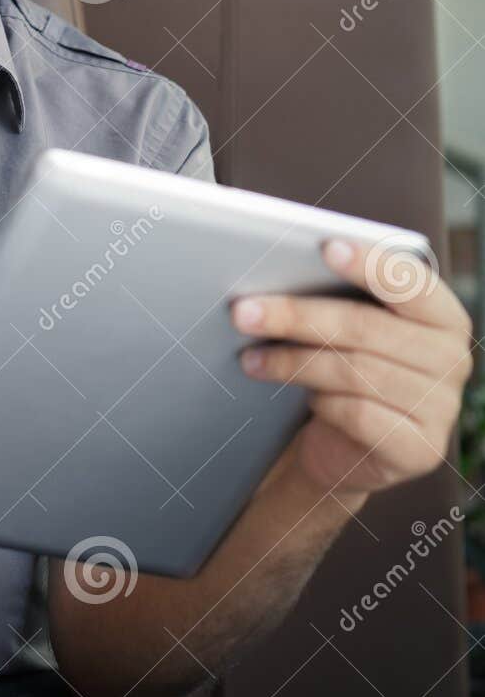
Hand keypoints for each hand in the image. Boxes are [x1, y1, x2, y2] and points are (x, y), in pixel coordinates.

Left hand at [231, 237, 473, 497]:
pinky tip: (302, 399)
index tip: (325, 247)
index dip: (369, 264)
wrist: (348, 448)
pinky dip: (322, 403)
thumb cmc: (348, 372)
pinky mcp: (419, 449)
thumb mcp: (351, 332)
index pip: (412, 283)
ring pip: (353, 371)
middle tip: (244, 312)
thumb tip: (281, 268)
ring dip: (292, 362)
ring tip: (251, 359)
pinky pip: (358, 415)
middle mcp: (452, 359)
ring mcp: (441, 408)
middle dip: (298, 316)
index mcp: (445, 317)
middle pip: (365, 327)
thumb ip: (340, 298)